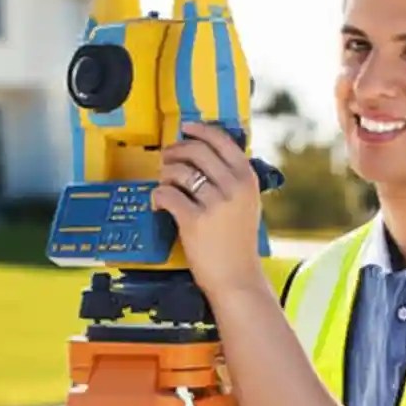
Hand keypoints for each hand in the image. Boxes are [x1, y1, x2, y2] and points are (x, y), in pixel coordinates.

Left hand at [151, 122, 264, 298]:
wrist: (237, 277)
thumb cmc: (238, 242)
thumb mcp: (247, 202)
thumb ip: (232, 178)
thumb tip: (204, 152)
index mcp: (247, 179)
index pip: (222, 141)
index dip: (200, 130)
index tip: (186, 128)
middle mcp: (233, 187)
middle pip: (197, 151)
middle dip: (176, 150)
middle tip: (166, 157)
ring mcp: (214, 204)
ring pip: (178, 171)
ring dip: (165, 174)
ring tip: (165, 183)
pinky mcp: (194, 221)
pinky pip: (167, 194)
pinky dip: (158, 196)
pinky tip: (159, 202)